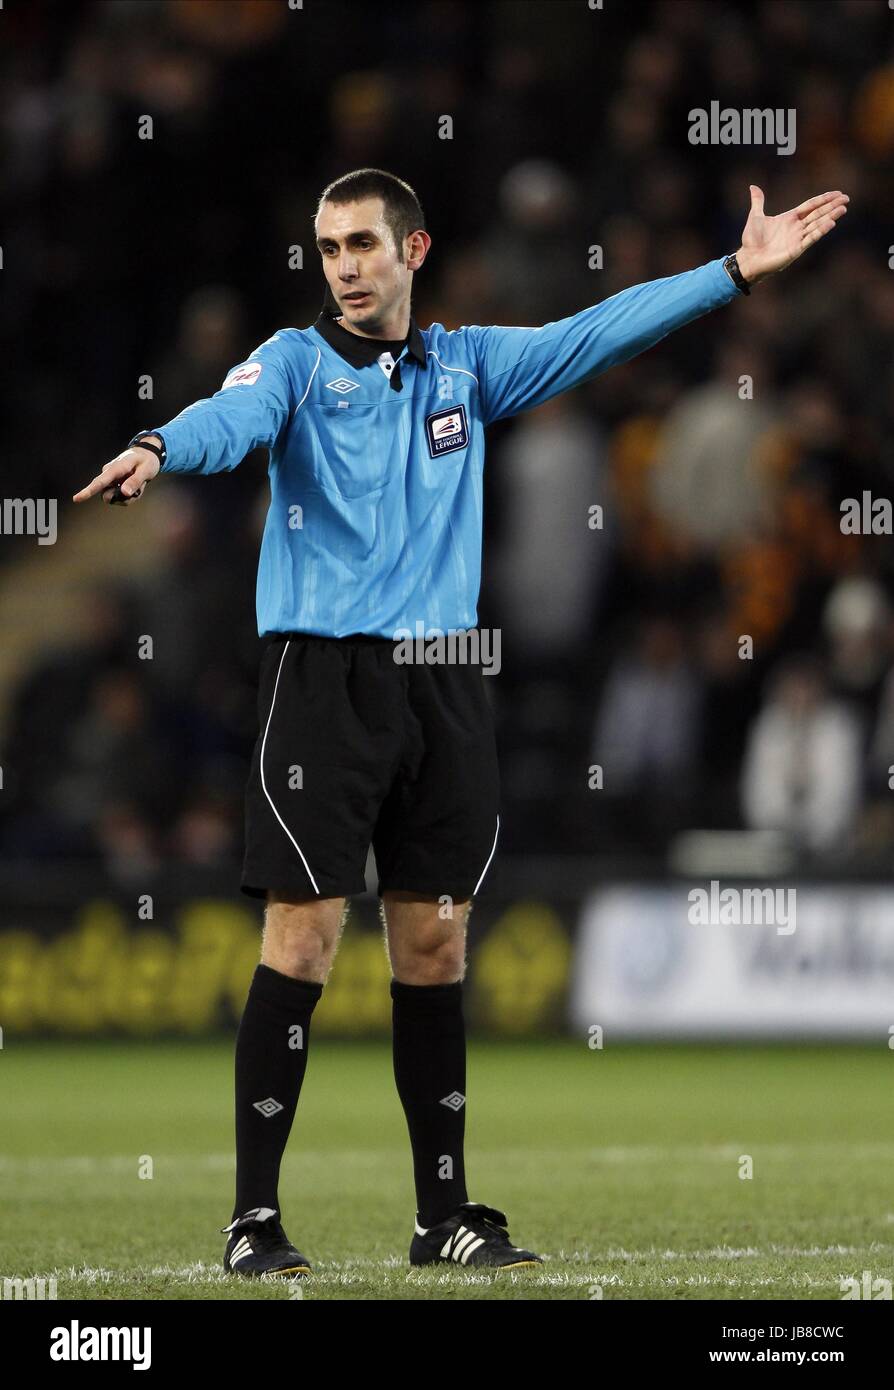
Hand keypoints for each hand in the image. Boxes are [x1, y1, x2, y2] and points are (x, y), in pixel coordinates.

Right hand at [72, 438, 161, 505]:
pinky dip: (130, 496)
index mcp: (116, 468)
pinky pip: (120, 497)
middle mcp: (109, 474)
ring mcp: (111, 480)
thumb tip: (124, 493)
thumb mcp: (146, 470)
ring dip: (129, 497)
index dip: (88, 491)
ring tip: (140, 486)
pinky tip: (137, 487)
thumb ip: (135, 481)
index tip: (76, 499)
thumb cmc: (147, 461)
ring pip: (115, 498)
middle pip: (108, 495)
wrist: (146, 454)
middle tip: (140, 489)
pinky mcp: (114, 484)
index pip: (100, 482)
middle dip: (124, 499)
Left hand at [734, 185, 848, 285]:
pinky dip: (821, 231)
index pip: (811, 206)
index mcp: (790, 218)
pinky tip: (831, 223)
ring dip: (830, 216)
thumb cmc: (751, 241)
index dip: (824, 199)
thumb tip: (753, 187)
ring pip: (818, 224)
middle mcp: (796, 227)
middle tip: (846, 198)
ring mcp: (798, 238)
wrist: (748, 259)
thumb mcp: (755, 217)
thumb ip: (758, 202)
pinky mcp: (796, 249)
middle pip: (818, 213)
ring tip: (843, 209)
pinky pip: (811, 238)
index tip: (837, 193)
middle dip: (832, 206)